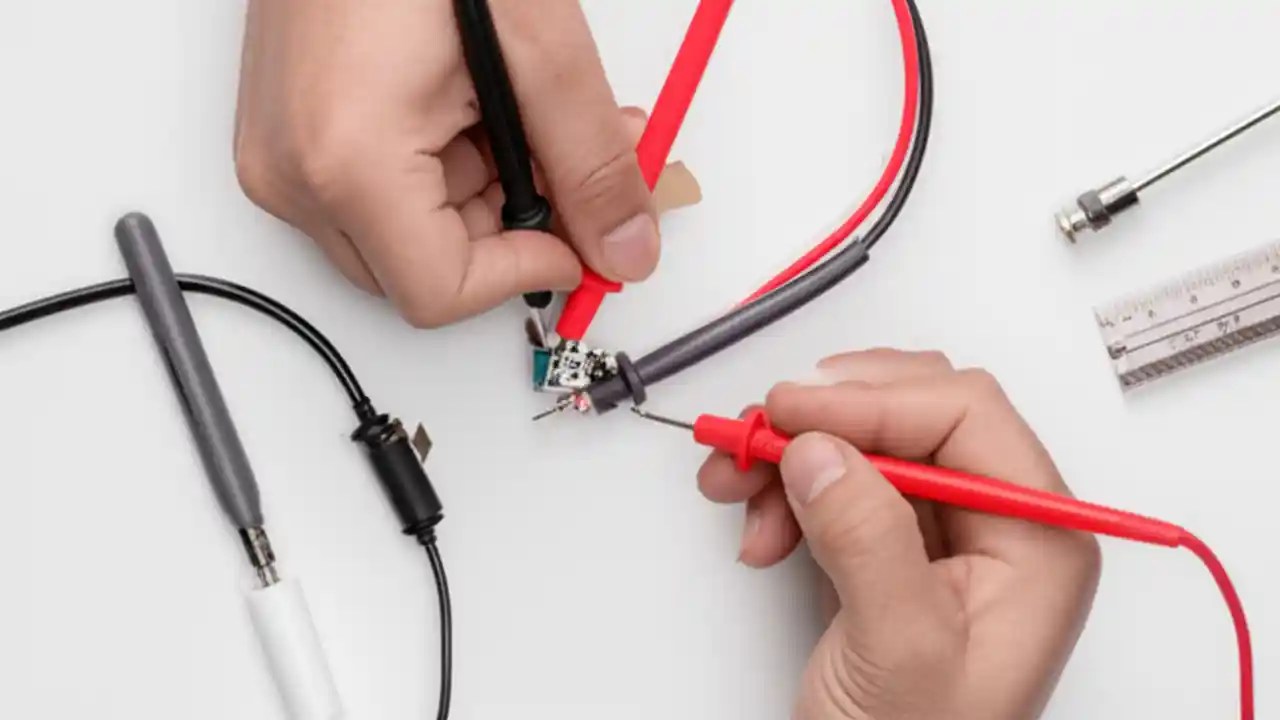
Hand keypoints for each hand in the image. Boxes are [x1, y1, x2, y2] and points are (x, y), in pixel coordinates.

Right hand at [234, 0, 659, 326]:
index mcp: (348, 160)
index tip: (580, 231)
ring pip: (410, 233)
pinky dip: (444, 166)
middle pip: (426, 270)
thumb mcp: (537, 49)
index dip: (528, 269)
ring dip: (488, 190)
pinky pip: (378, 193)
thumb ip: (590, 162)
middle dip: (516, 224)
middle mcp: (294, 175)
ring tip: (530, 110)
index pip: (442, 294)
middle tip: (574, 158)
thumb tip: (624, 246)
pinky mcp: (286, 136)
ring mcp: (282, 157)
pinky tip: (481, 105)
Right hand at [698, 350, 1100, 719]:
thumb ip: (869, 543)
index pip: (965, 414)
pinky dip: (787, 491)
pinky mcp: (890, 551)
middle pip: (914, 414)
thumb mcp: (899, 653)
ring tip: (738, 490)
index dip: (873, 399)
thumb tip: (823, 450)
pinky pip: (838, 483)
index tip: (791, 413)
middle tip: (759, 435)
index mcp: (1036, 541)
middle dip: (826, 420)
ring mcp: (942, 538)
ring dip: (792, 455)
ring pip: (866, 443)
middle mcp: (997, 526)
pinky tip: (759, 530)